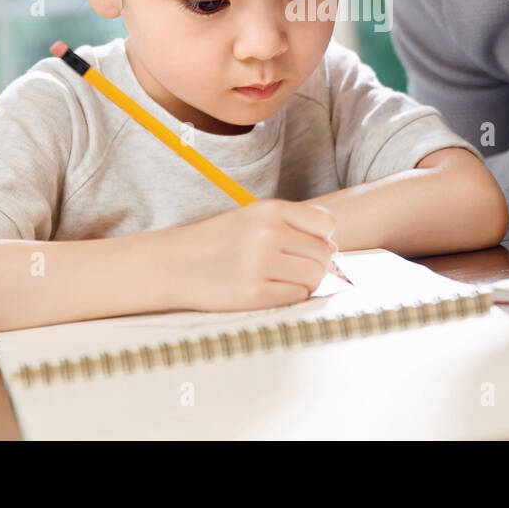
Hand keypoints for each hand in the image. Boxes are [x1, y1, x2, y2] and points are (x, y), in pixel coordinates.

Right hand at [168, 199, 335, 311]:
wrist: (173, 264)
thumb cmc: (218, 241)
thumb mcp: (252, 217)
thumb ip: (292, 225)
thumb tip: (335, 249)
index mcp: (269, 210)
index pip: (326, 225)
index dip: (322, 239)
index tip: (306, 246)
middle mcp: (267, 234)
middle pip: (323, 255)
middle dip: (315, 264)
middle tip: (291, 268)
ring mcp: (261, 265)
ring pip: (314, 277)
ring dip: (305, 282)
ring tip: (281, 279)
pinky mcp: (255, 295)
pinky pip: (297, 297)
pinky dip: (290, 296)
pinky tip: (270, 290)